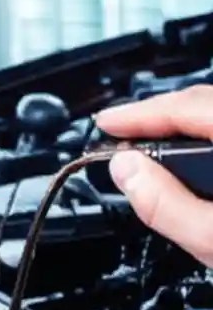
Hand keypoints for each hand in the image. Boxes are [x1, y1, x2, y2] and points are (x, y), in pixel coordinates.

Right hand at [96, 86, 212, 265]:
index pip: (188, 107)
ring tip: (149, 148)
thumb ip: (165, 205)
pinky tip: (192, 160)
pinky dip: (206, 140)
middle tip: (119, 135)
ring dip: (182, 130)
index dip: (138, 114)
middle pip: (204, 104)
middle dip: (157, 118)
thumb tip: (125, 170)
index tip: (106, 124)